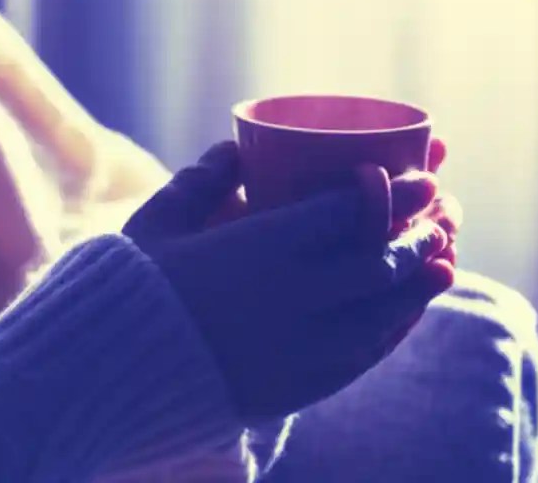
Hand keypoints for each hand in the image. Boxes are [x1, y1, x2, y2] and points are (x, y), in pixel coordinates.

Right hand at [123, 142, 454, 419]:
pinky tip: (404, 315)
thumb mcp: (155, 225)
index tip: (425, 178)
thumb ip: (201, 183)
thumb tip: (236, 147)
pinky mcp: (292, 389)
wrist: (93, 380)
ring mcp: (294, 349)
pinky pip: (360, 358)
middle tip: (443, 216)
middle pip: (377, 261)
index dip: (396, 193)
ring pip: (380, 313)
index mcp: (256, 249)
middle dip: (419, 234)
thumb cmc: (123, 291)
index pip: (349, 213)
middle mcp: (287, 299)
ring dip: (419, 285)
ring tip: (443, 262)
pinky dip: (391, 332)